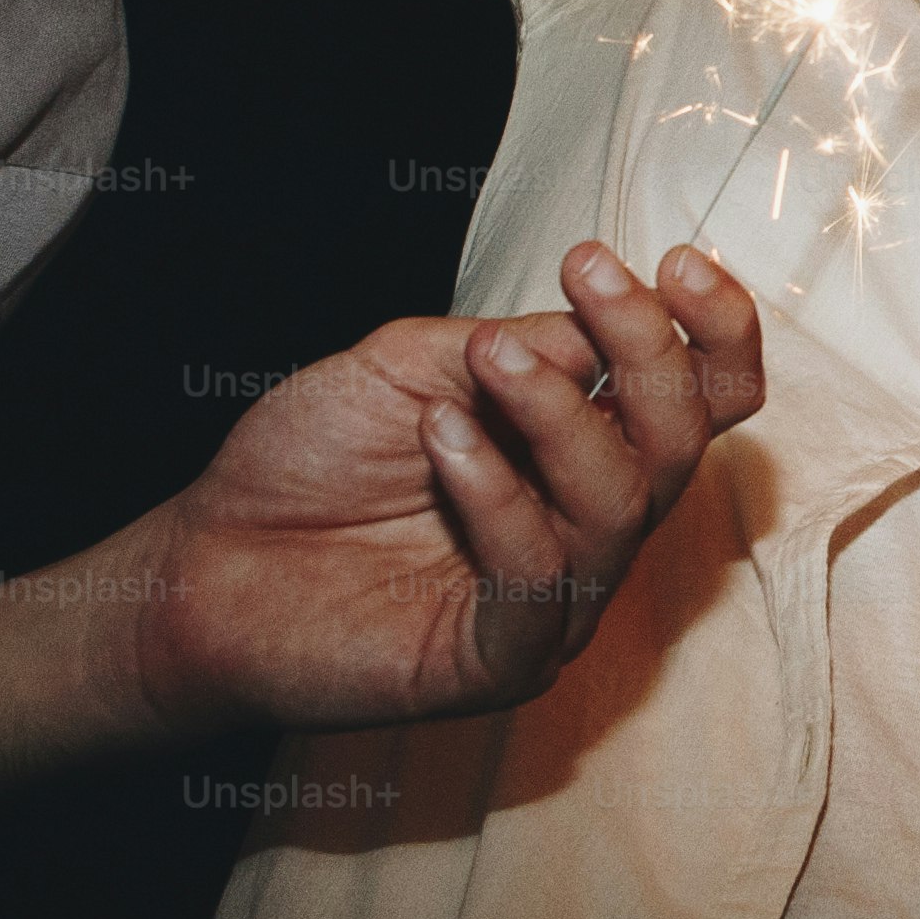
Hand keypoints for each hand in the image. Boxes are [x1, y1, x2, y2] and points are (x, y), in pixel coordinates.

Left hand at [116, 242, 766, 731]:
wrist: (205, 560)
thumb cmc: (309, 458)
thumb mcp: (419, 363)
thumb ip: (521, 347)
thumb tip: (606, 328)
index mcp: (585, 447)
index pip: (703, 397)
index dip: (715, 330)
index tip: (678, 257)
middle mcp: (588, 523)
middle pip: (683, 443)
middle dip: (648, 351)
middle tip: (588, 275)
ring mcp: (554, 599)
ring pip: (621, 505)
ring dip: (561, 414)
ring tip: (485, 363)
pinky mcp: (502, 661)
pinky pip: (538, 579)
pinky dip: (499, 497)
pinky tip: (442, 439)